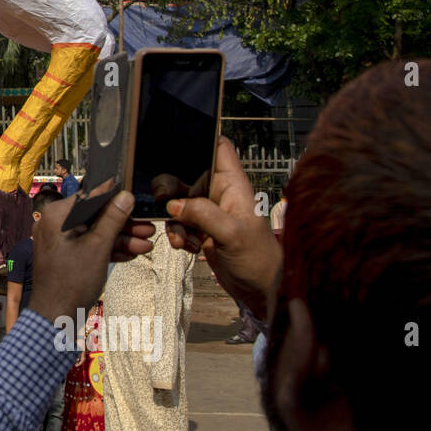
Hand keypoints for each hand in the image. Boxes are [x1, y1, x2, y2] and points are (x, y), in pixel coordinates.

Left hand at [27, 190, 154, 323]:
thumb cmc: (72, 280)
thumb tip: (125, 196)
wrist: (55, 316)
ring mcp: (59, 240)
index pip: (90, 197)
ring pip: (94, 233)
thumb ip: (112, 219)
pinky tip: (133, 253)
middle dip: (124, 224)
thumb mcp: (98, 246)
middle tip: (148, 226)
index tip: (135, 195)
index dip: (115, 197)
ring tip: (147, 243)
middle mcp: (55, 224)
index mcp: (57, 215)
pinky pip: (89, 245)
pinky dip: (108, 249)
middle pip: (95, 216)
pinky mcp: (65, 255)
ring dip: (121, 238)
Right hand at [165, 137, 280, 318]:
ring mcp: (209, 212)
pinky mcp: (201, 229)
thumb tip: (173, 205)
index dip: (200, 140)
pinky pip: (178, 223)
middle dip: (172, 191)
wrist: (260, 290)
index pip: (219, 148)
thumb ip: (203, 214)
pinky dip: (176, 234)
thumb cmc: (259, 260)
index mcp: (234, 185)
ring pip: (178, 201)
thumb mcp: (233, 234)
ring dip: (174, 219)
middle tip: (170, 206)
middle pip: (187, 174)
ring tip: (185, 237)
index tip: (177, 148)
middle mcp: (220, 194)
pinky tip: (186, 246)